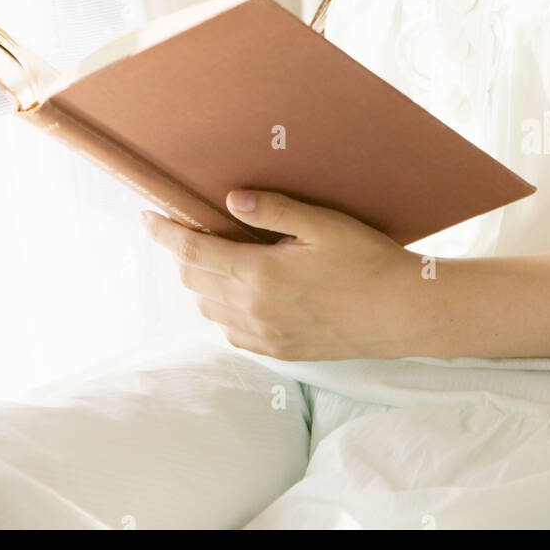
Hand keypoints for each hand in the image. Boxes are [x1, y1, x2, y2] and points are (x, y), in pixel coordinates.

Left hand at [140, 189, 428, 360]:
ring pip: (208, 308)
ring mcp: (265, 335)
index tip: (147, 215)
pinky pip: (232, 331)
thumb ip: (274, 211)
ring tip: (215, 254)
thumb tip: (230, 200)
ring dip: (201, 281)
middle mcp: (253, 311)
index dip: (164, 233)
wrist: (402, 313)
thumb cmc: (368, 262)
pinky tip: (240, 291)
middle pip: (194, 281)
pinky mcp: (279, 350)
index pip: (192, 252)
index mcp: (259, 276)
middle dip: (182, 252)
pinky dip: (222, 308)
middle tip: (186, 226)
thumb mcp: (323, 224)